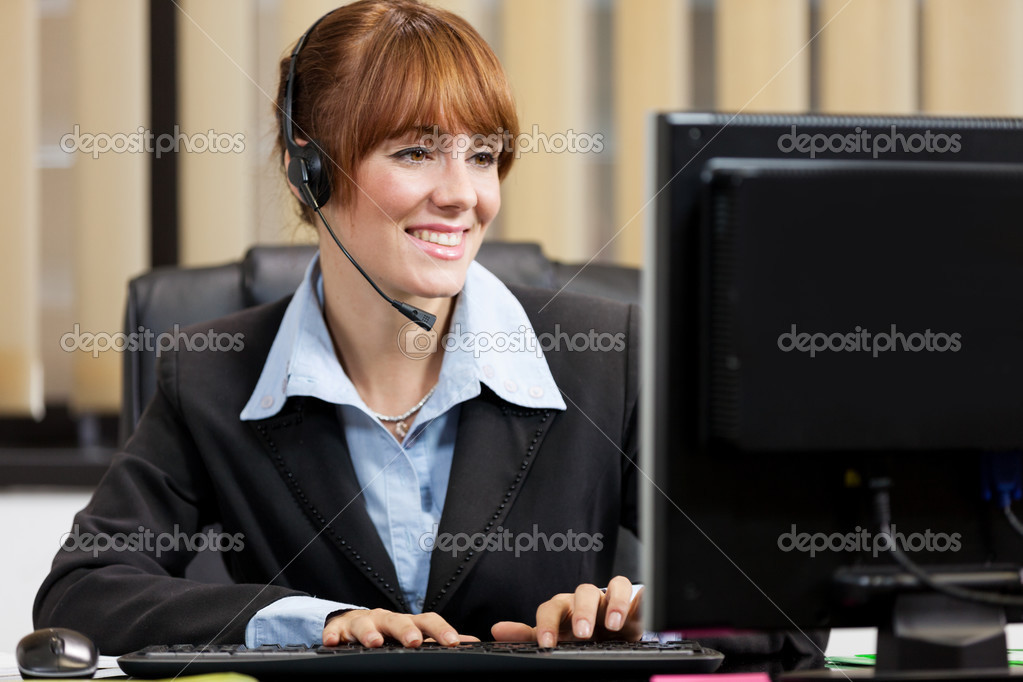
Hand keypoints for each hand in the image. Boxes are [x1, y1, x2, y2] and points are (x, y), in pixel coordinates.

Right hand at [323, 608, 479, 647]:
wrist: (354, 623)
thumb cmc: (390, 632)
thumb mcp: (415, 634)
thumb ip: (441, 639)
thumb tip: (473, 643)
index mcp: (408, 622)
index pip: (428, 622)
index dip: (441, 630)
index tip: (452, 643)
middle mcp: (387, 619)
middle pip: (398, 620)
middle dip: (406, 630)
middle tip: (415, 641)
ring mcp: (363, 622)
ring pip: (367, 624)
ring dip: (370, 633)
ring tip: (374, 643)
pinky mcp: (340, 628)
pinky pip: (336, 630)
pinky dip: (334, 635)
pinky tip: (333, 642)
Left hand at [490, 575, 642, 646]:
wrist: (607, 639)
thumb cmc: (576, 637)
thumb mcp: (553, 639)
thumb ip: (525, 636)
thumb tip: (496, 630)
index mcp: (564, 608)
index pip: (551, 608)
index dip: (548, 624)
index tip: (548, 644)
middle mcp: (587, 600)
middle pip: (583, 592)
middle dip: (583, 611)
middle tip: (583, 632)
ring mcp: (612, 599)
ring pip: (615, 586)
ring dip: (614, 603)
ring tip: (613, 625)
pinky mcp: (634, 604)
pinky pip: (639, 593)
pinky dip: (640, 598)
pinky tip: (640, 610)